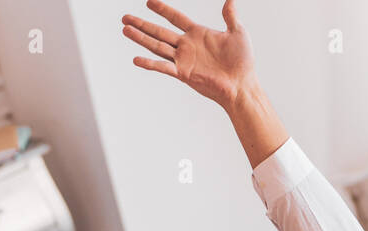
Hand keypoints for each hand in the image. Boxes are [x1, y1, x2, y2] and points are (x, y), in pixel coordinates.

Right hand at [123, 0, 254, 110]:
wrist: (242, 85)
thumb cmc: (242, 62)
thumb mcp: (238, 33)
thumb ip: (230, 16)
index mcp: (197, 34)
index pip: (175, 18)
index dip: (163, 9)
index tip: (149, 1)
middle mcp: (187, 46)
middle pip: (159, 32)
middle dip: (142, 24)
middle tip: (125, 17)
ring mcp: (184, 60)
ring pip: (157, 46)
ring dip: (140, 38)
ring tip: (125, 29)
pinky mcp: (184, 74)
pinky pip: (164, 67)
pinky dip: (150, 64)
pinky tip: (136, 59)